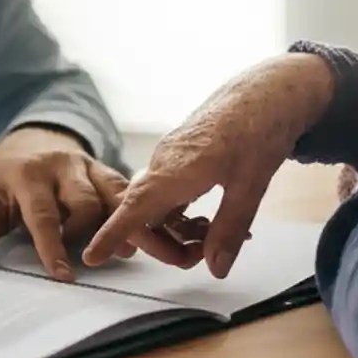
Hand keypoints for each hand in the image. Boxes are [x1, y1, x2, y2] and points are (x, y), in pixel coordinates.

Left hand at [0, 127, 132, 279]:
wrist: (33, 136)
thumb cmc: (7, 176)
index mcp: (28, 174)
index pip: (43, 214)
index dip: (52, 246)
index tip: (62, 276)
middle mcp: (62, 166)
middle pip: (84, 203)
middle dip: (87, 234)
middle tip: (86, 261)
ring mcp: (88, 166)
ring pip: (112, 195)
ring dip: (120, 225)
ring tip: (125, 253)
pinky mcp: (106, 170)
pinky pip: (126, 191)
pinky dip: (135, 213)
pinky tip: (142, 237)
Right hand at [83, 53, 334, 276]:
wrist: (265, 89)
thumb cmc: (259, 129)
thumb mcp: (252, 185)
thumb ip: (229, 229)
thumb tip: (216, 269)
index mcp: (175, 171)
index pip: (132, 209)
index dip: (110, 234)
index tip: (92, 257)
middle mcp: (163, 164)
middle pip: (142, 216)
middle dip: (164, 246)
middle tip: (201, 258)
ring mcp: (169, 159)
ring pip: (157, 206)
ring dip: (178, 231)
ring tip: (215, 238)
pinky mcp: (178, 157)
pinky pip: (167, 193)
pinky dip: (183, 214)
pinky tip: (212, 220)